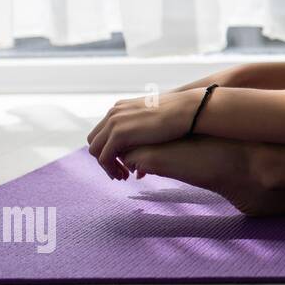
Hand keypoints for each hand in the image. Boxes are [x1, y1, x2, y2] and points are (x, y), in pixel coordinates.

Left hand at [86, 89, 205, 179]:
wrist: (189, 109)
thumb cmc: (181, 113)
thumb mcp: (157, 116)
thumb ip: (146, 125)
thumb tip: (150, 136)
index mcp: (121, 107)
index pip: (103, 131)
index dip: (108, 148)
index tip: (121, 161)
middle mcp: (113, 113)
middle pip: (95, 140)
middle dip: (104, 158)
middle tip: (118, 172)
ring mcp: (114, 123)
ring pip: (96, 150)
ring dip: (106, 166)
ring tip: (121, 176)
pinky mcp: (119, 135)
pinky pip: (104, 157)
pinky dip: (110, 169)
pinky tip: (123, 176)